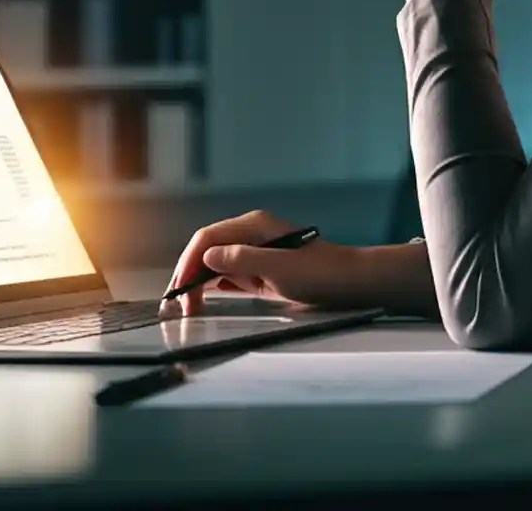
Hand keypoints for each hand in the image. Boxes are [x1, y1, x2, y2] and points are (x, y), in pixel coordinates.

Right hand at [160, 210, 372, 316]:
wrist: (351, 282)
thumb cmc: (320, 274)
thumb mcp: (279, 268)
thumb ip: (241, 260)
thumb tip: (207, 257)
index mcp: (254, 226)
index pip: (208, 239)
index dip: (189, 262)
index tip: (180, 288)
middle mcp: (251, 235)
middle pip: (208, 250)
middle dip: (190, 274)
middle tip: (179, 304)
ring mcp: (257, 252)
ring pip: (216, 263)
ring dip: (199, 282)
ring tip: (187, 306)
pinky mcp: (262, 270)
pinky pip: (230, 275)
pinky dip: (214, 285)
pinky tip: (204, 297)